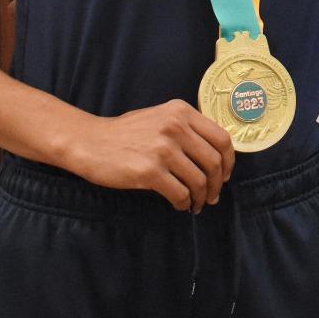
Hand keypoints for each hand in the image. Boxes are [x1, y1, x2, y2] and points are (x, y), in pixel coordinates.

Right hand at [62, 100, 235, 211]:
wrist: (89, 142)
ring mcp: (163, 149)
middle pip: (214, 162)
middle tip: (213, 196)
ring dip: (201, 197)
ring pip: (199, 180)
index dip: (229, 161)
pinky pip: (180, 193)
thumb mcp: (160, 117)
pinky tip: (180, 205)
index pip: (222, 138)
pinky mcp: (149, 171)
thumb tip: (215, 155)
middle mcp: (175, 127)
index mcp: (181, 111)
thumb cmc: (125, 133)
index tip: (225, 175)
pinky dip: (184, 203)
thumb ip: (186, 128)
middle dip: (217, 184)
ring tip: (196, 204)